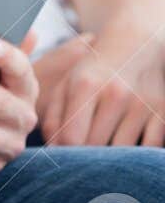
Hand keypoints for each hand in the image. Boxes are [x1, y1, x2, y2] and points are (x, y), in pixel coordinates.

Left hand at [40, 19, 164, 146]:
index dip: (65, 152)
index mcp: (86, 85)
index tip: (64, 154)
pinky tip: (126, 146)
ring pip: (122, 152)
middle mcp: (116, 93)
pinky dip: (138, 153)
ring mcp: (143, 103)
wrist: (135, 45)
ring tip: (103, 147)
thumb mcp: (66, 85)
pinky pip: (149, 148)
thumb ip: (54, 118)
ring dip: (112, 157)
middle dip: (86, 156)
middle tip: (82, 156)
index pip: (72, 137)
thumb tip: (54, 152)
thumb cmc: (93, 71)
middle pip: (96, 147)